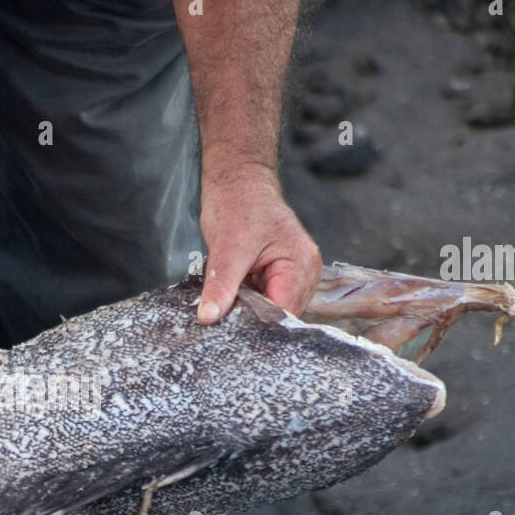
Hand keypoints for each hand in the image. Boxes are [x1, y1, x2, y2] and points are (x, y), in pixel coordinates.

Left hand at [196, 160, 321, 322]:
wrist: (238, 181)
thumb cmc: (239, 203)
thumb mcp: (227, 248)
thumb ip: (221, 285)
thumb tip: (209, 317)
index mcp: (301, 265)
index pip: (284, 313)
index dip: (257, 326)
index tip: (229, 333)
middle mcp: (305, 274)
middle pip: (281, 317)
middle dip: (252, 321)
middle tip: (221, 324)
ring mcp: (294, 277)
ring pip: (271, 312)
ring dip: (248, 313)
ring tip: (225, 307)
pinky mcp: (279, 278)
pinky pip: (264, 302)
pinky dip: (247, 304)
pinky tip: (230, 300)